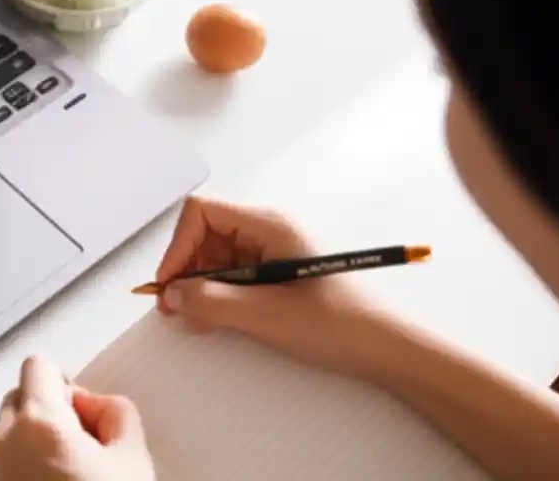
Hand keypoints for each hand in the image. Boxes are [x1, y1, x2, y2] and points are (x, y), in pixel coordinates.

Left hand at [0, 356, 154, 480]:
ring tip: (71, 471)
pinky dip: (24, 465)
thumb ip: (117, 412)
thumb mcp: (132, 460)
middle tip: (83, 442)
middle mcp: (4, 443)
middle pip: (20, 397)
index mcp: (38, 423)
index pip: (38, 365)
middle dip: (49, 410)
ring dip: (36, 440)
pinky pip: (4, 462)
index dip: (64, 379)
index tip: (80, 403)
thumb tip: (97, 405)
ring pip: (10, 433)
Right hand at [156, 197, 396, 377]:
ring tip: (199, 318)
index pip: (203, 211)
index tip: (170, 283)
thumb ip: (213, 302)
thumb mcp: (268, 315)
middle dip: (185, 268)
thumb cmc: (343, 322)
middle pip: (205, 233)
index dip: (178, 245)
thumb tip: (172, 295)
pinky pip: (233, 274)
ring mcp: (273, 250)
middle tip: (177, 307)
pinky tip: (218, 319)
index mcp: (270, 224)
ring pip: (215, 256)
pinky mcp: (276, 272)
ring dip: (199, 285)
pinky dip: (218, 294)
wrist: (388, 346)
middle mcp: (269, 230)